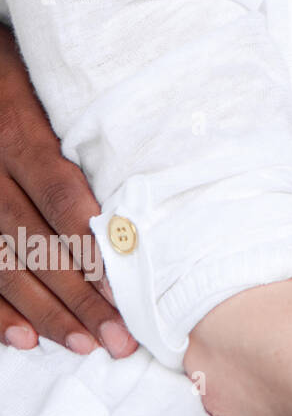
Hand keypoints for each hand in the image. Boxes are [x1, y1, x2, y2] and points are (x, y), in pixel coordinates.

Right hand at [0, 27, 135, 355]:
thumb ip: (94, 126)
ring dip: (46, 311)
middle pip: (35, 244)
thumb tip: (154, 168)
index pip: (61, 198)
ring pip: (6, 265)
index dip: (94, 245)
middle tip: (119, 337)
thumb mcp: (57, 85)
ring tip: (87, 343)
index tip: (129, 284)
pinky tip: (23, 338)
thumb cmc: (28, 72)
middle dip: (79, 296)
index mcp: (19, 134)